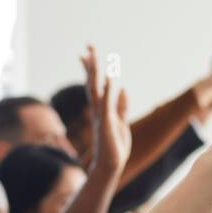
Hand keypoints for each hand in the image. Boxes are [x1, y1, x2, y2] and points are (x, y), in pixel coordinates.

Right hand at [81, 45, 131, 176]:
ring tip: (93, 55)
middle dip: (91, 65)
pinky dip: (109, 91)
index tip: (87, 54)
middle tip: (88, 47)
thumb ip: (122, 106)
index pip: (95, 85)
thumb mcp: (121, 122)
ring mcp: (101, 116)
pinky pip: (107, 104)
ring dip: (95, 73)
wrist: (110, 166)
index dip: (91, 69)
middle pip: (92, 82)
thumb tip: (123, 89)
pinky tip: (111, 78)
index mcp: (102, 109)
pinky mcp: (107, 124)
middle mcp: (98, 110)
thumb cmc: (115, 147)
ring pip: (96, 90)